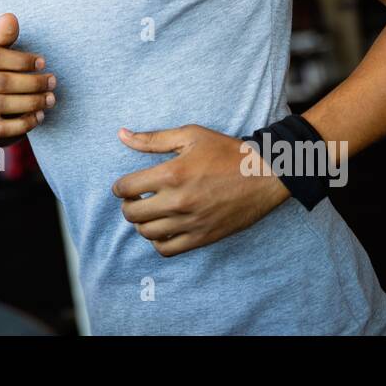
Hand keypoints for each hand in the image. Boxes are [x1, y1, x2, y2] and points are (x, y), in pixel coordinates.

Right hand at [0, 13, 56, 140]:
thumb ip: (3, 35)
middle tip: (52, 81)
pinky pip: (0, 128)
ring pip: (3, 105)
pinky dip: (22, 124)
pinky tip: (39, 116)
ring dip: (32, 103)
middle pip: (2, 83)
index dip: (22, 60)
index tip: (42, 62)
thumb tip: (10, 17)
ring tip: (50, 98)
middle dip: (32, 83)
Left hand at [113, 124, 290, 256]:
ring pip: (147, 233)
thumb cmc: (227, 151)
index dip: (120, 187)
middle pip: (132, 214)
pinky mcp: (203, 237)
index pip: (126, 188)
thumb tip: (122, 135)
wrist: (265, 175)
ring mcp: (190, 222)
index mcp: (171, 173)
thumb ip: (153, 139)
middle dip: (128, 205)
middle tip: (136, 199)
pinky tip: (164, 228)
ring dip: (142, 223)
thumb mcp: (190, 135)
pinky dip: (158, 242)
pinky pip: (167, 250)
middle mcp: (178, 201)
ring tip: (150, 212)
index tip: (125, 186)